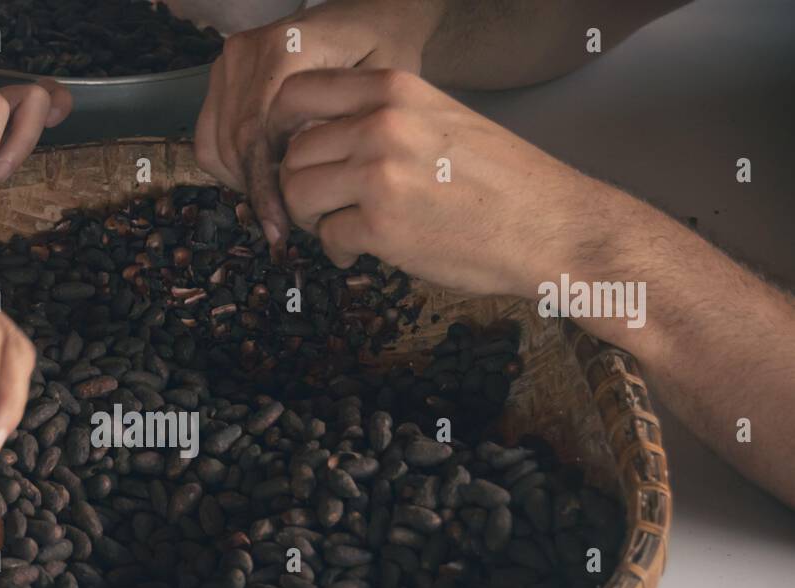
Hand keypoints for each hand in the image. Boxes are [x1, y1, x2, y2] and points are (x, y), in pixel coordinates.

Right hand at [195, 0, 442, 253]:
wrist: (369, 13)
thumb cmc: (383, 48)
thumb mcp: (377, 89)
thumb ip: (339, 131)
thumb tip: (302, 185)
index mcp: (283, 53)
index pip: (257, 137)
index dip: (264, 191)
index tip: (279, 230)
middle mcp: (246, 54)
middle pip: (234, 147)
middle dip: (257, 193)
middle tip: (286, 226)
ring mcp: (228, 63)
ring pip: (216, 147)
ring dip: (244, 182)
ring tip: (279, 204)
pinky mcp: (221, 75)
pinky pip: (209, 137)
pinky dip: (231, 166)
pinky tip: (263, 177)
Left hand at [268, 67, 602, 295]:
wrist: (550, 226)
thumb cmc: (500, 180)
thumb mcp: (440, 120)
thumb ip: (383, 119)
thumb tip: (321, 137)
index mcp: (395, 90)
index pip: (298, 92)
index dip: (281, 128)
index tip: (291, 153)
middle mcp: (381, 125)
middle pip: (293, 152)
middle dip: (298, 185)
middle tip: (322, 205)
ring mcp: (378, 175)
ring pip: (297, 195)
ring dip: (310, 219)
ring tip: (339, 228)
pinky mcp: (380, 227)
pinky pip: (327, 238)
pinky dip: (338, 251)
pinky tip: (360, 253)